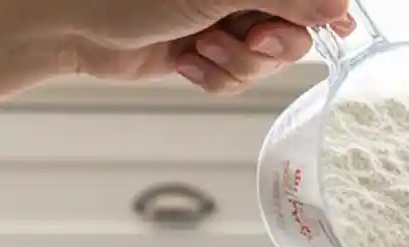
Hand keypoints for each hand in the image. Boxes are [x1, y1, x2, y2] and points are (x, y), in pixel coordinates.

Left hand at [67, 0, 355, 93]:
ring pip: (268, 58)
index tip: (332, 26)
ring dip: (237, 63)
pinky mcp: (207, 49)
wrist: (69, 20)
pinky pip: (238, 77)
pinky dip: (216, 76)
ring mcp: (224, 17)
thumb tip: (340, 6)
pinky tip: (186, 61)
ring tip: (201, 49)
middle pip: (298, 26)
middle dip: (271, 43)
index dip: (324, 10)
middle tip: (246, 39)